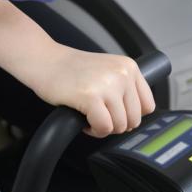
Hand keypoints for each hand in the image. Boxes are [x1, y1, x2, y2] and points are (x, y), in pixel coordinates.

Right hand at [26, 47, 154, 137]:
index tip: (115, 113)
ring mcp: (107, 85)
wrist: (44, 60)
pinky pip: (104, 128)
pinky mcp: (91, 97)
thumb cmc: (70, 68)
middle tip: (99, 116)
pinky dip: (94, 131)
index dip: (130, 115)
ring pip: (120, 126)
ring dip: (103, 128)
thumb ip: (124, 87)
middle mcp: (122, 74)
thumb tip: (134, 118)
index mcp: (129, 67)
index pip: (148, 105)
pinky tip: (84, 121)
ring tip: (90, 117)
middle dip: (116, 123)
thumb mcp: (107, 71)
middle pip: (135, 119)